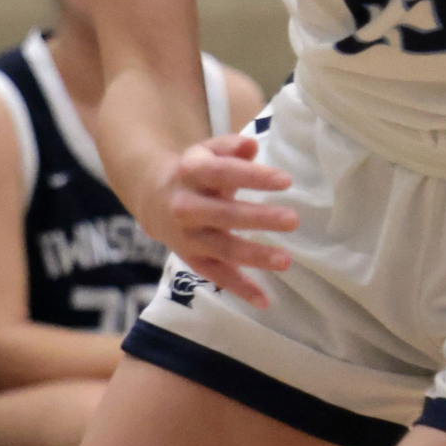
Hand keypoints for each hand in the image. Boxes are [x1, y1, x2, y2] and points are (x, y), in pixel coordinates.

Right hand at [144, 134, 297, 307]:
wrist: (152, 197)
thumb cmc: (196, 171)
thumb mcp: (209, 150)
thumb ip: (231, 147)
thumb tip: (251, 145)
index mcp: (192, 172)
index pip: (225, 173)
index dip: (254, 177)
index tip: (286, 181)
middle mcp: (186, 206)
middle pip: (224, 214)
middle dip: (259, 218)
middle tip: (293, 220)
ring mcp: (187, 236)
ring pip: (222, 249)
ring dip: (254, 256)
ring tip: (285, 261)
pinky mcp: (191, 258)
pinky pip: (216, 275)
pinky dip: (239, 289)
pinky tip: (264, 300)